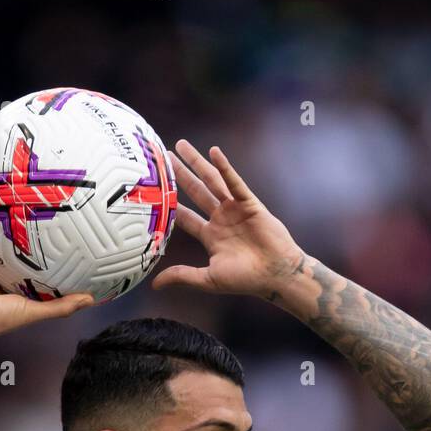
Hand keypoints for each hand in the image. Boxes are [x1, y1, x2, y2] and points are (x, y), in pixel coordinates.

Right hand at [0, 198, 92, 337]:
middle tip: (25, 213)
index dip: (39, 259)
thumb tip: (91, 299)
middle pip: (5, 251)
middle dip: (13, 236)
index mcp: (11, 289)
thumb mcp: (37, 310)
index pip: (28, 271)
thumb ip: (63, 306)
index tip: (53, 242)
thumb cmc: (0, 317)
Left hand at [152, 139, 307, 299]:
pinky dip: (225, 167)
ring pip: (212, 181)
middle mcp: (222, 219)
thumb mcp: (208, 279)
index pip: (186, 217)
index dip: (171, 205)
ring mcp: (235, 209)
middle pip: (196, 192)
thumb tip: (154, 285)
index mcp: (212, 236)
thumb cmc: (246, 280)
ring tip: (181, 146)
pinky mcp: (249, 203)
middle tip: (165, 157)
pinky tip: (214, 152)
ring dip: (197, 163)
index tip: (155, 192)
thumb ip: (182, 276)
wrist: (276, 274)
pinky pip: (235, 182)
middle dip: (181, 175)